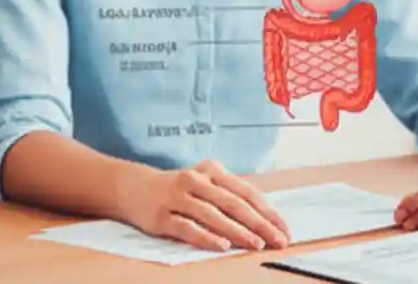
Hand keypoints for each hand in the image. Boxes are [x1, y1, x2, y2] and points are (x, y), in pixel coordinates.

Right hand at [122, 159, 290, 251]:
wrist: (132, 187)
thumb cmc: (179, 188)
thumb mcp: (204, 183)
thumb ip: (229, 196)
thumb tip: (264, 219)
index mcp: (212, 170)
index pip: (246, 192)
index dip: (267, 212)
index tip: (284, 229)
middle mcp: (196, 180)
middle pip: (233, 203)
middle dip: (259, 224)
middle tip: (276, 240)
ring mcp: (177, 197)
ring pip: (213, 215)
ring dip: (236, 231)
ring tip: (255, 244)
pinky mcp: (161, 216)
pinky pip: (187, 228)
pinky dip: (206, 237)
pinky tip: (222, 246)